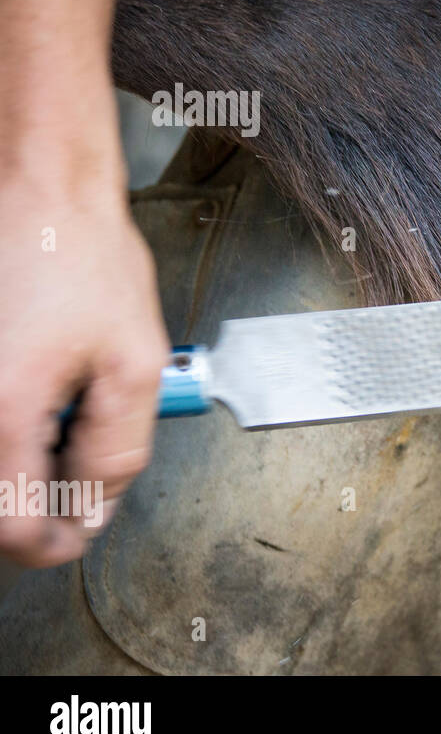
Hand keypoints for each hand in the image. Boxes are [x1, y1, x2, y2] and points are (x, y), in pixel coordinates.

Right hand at [0, 86, 167, 566]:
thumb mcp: (133, 364)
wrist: (38, 192)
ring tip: (69, 410)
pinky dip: (14, 428)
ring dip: (28, 460)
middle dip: (43, 497)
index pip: (12, 527)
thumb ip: (117, 450)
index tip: (79, 532)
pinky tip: (45, 393)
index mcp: (3, 411)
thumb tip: (95, 509)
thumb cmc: (83, 258)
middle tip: (84, 461)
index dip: (54, 541)